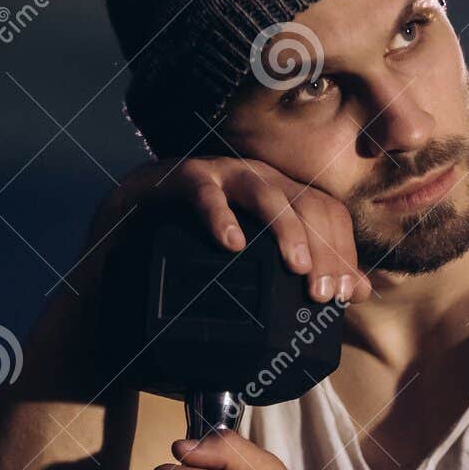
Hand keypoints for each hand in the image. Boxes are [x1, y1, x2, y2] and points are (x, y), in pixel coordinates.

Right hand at [90, 156, 371, 306]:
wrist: (111, 277)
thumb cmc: (187, 279)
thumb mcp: (249, 284)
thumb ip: (299, 281)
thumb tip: (358, 289)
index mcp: (273, 200)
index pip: (324, 211)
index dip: (340, 249)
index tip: (343, 293)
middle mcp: (248, 180)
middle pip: (300, 198)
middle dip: (319, 245)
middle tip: (322, 291)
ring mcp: (209, 176)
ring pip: (260, 185)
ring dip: (284, 225)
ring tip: (295, 265)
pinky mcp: (167, 181)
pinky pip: (200, 187)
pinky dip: (218, 213)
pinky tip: (232, 243)